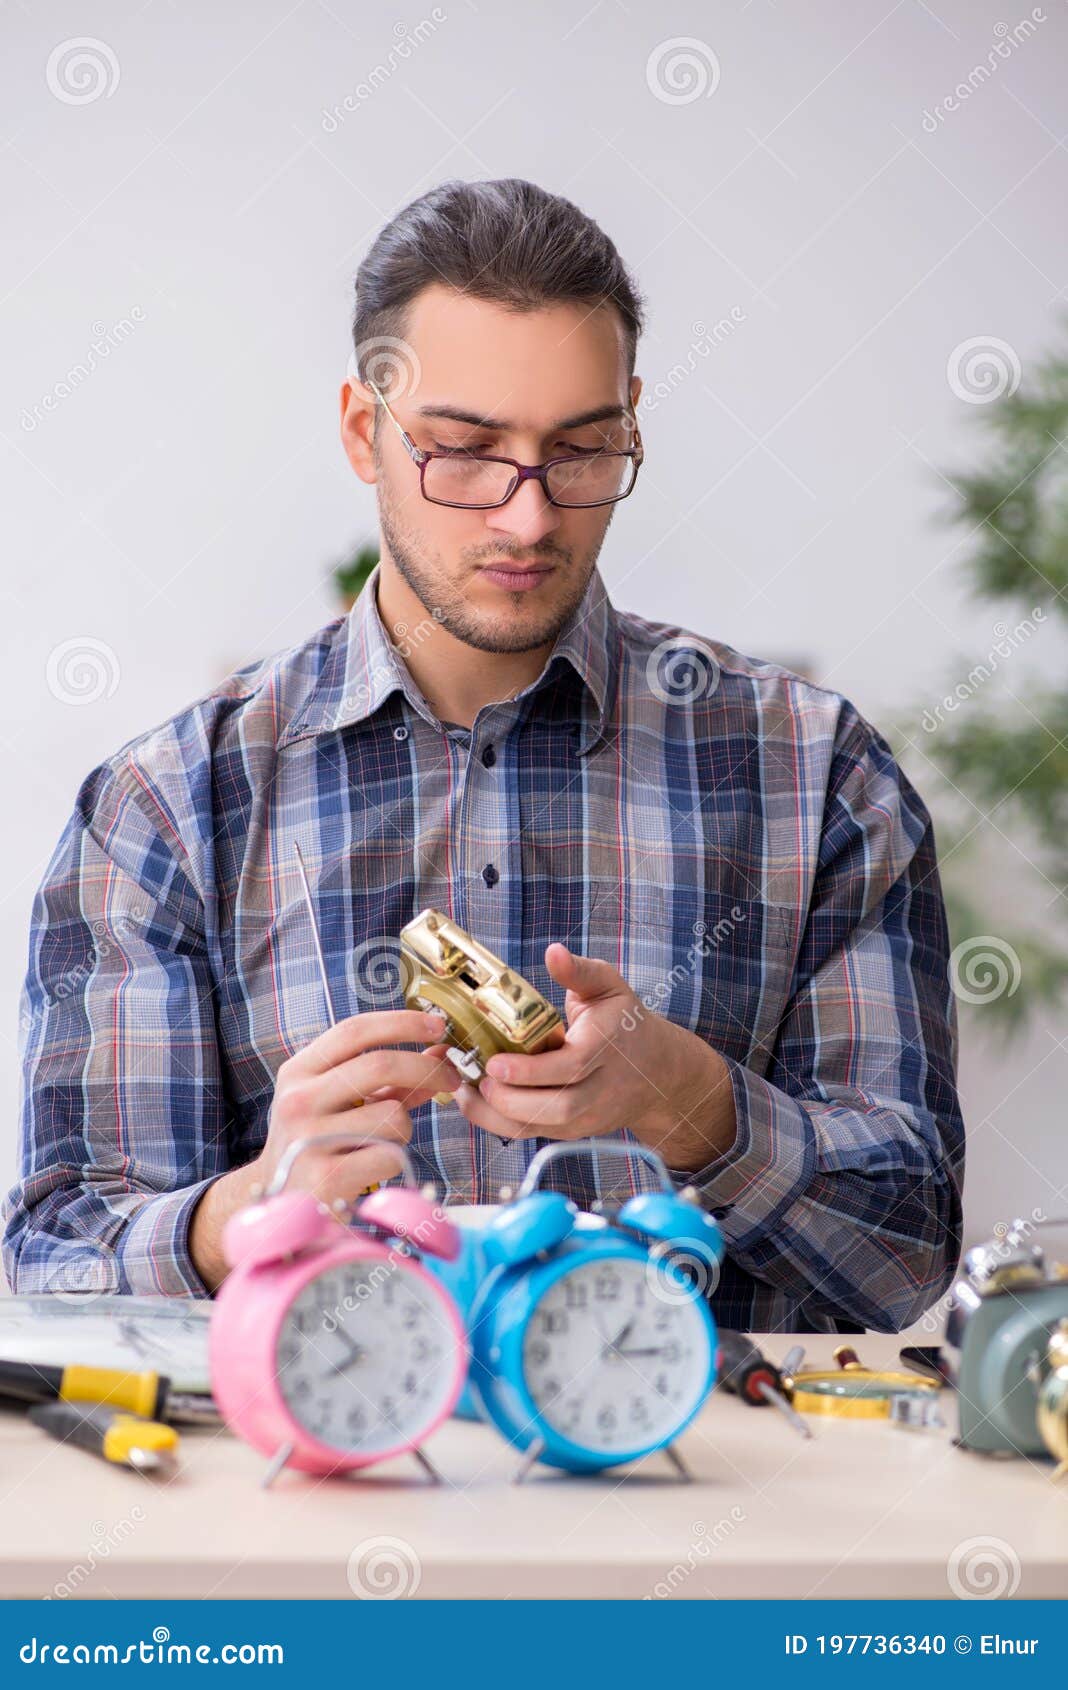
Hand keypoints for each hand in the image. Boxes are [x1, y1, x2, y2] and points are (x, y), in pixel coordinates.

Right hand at [189, 1007, 459, 1290]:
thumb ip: (390, 1079)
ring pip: (394, 1115)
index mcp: (298, 1072)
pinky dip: (394, 1159)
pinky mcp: (326, 1178)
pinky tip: (371, 1167)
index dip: (401, 1023)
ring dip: (404, 1127)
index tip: (437, 1025)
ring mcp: (309, 1140)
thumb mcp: (343, 1102)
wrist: (279, 1202)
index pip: (354, 1031)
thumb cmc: (319, 1142)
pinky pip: (391, 1154)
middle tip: (452, 1078)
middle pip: (379, 1065)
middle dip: (426, 1068)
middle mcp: (298, 1101)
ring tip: (382, 1140)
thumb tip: (440, 1055)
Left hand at [455, 943, 735, 1172]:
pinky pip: (537, 1134)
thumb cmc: (624, 1022)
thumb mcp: (608, 987)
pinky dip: (503, 1124)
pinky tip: (477, 1103)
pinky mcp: (575, 1129)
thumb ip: (579, 971)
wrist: (657, 1071)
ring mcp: (589, 1114)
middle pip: (558, 1106)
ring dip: (500, 1115)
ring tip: (467, 1091)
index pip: (570, 1067)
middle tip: (477, 1078)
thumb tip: (553, 952)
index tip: (495, 1063)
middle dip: (511, 1099)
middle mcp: (600, 1086)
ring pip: (544, 1127)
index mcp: (606, 1046)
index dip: (530, 1070)